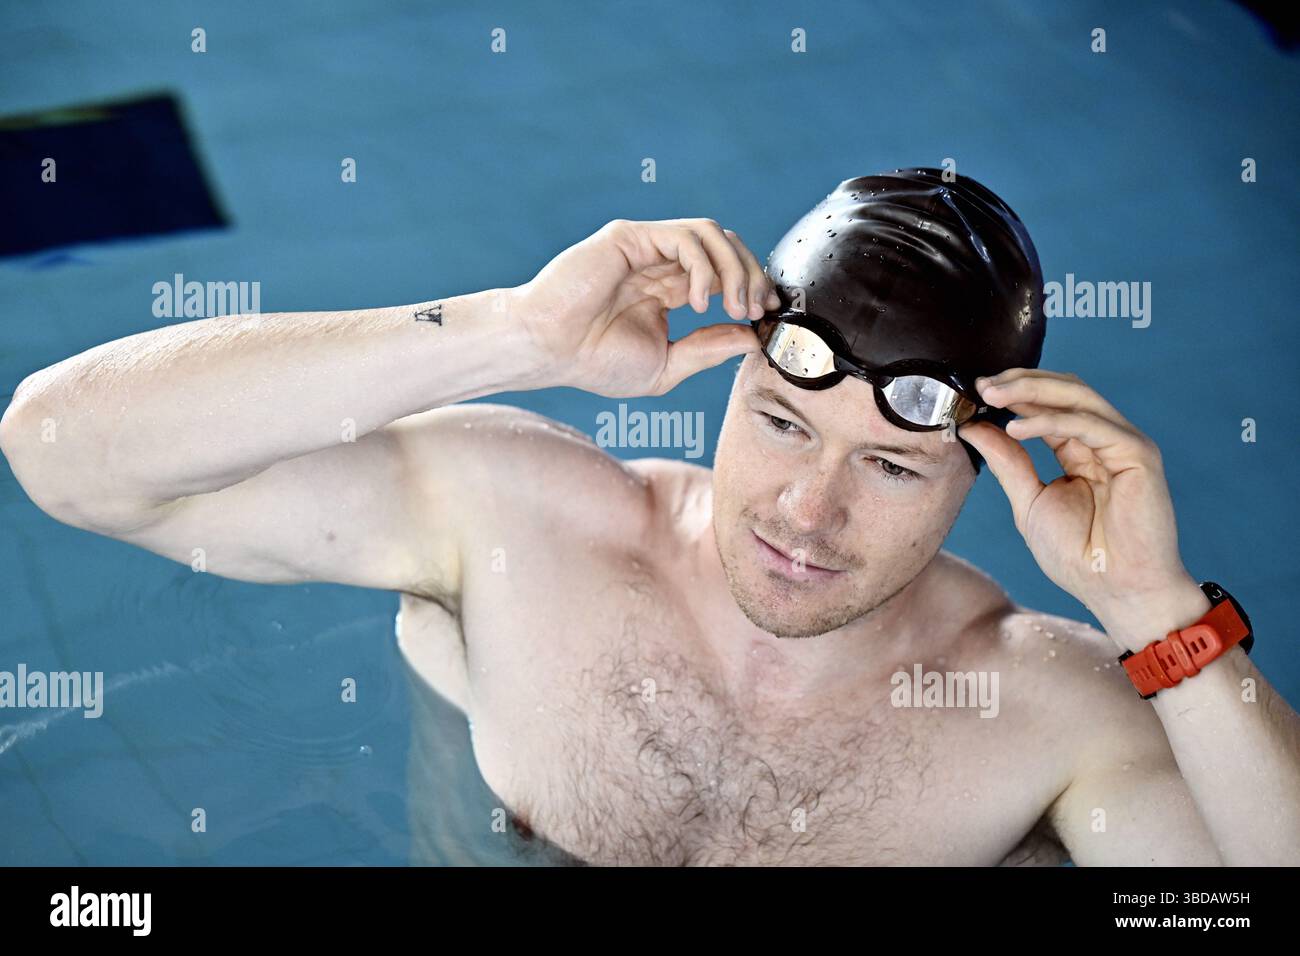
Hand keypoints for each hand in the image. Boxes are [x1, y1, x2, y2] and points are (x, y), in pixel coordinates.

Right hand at [508, 218, 777, 396]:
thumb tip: (752, 337)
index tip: (769, 316)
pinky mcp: (630, 237)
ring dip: (735, 269)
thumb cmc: (593, 361)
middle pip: (727, 246)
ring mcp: (645, 245)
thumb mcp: (667, 364)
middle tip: (756, 310)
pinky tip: (698, 303)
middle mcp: (659, 261)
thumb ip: (709, 349)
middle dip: (752, 276)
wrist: (548, 350)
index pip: (725, 272)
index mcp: (668, 288)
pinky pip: (685, 237)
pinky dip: (705, 267)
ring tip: (734, 308)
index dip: (753, 287)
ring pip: (712, 234)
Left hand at [956, 369, 1199, 647]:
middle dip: (1020, 382)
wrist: (1116, 591)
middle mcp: (1105, 440)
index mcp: (1081, 449)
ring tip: (992, 394)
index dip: (1014, 393)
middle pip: (1064, 391)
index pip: (1048, 405)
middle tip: (981, 384)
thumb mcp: (1029, 501)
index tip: (975, 390)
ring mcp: (1123, 444)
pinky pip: (1089, 425)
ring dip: (1031, 391)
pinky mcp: (1137, 454)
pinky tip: (1016, 428)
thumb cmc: (1078, 556)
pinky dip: (1049, 421)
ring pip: (1077, 397)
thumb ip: (1007, 462)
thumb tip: (974, 427)